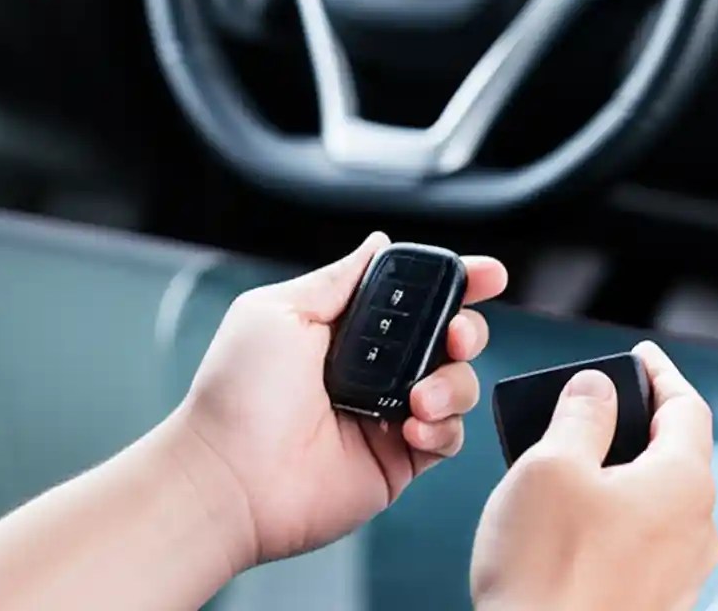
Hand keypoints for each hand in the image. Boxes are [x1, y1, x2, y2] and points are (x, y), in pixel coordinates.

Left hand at [169, 233, 507, 566]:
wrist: (228, 476)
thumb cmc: (237, 393)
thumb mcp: (282, 310)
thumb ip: (340, 278)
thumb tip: (379, 242)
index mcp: (348, 329)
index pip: (416, 297)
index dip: (457, 283)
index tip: (488, 274)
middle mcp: (374, 369)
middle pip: (450, 338)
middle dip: (468, 329)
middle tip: (458, 335)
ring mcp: (389, 415)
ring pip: (459, 385)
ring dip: (453, 383)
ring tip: (418, 398)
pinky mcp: (398, 460)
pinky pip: (449, 437)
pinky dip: (444, 428)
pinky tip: (413, 427)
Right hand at [470, 341, 717, 610]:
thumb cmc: (548, 579)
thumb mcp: (550, 468)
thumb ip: (580, 416)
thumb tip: (596, 388)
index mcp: (682, 483)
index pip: (688, 406)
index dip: (661, 372)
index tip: (642, 356)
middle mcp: (696, 530)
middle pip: (676, 455)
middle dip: (638, 426)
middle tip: (596, 409)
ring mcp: (680, 575)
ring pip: (659, 504)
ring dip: (623, 477)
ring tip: (572, 472)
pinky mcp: (656, 607)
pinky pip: (643, 546)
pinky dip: (617, 522)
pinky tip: (573, 531)